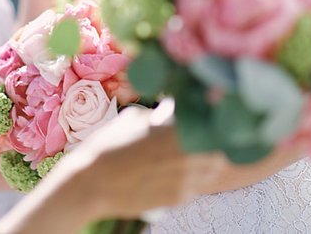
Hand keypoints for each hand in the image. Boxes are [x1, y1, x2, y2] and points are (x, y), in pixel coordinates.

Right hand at [55, 102, 229, 219]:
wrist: (92, 183)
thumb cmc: (108, 146)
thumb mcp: (133, 118)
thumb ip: (157, 115)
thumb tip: (170, 110)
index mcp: (177, 131)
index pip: (214, 129)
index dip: (213, 127)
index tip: (207, 123)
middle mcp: (186, 157)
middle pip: (218, 154)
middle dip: (212, 147)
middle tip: (201, 142)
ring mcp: (184, 181)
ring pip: (210, 174)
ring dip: (204, 166)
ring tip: (189, 159)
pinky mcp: (176, 200)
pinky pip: (195, 189)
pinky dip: (190, 182)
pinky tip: (174, 175)